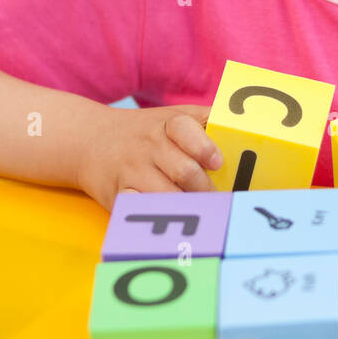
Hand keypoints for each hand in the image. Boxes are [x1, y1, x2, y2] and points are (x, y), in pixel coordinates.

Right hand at [77, 103, 223, 210]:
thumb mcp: (173, 115)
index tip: (217, 163)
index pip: (184, 129)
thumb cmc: (146, 131)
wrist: (89, 139)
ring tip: (203, 214)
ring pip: (165, 196)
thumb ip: (206, 119)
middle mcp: (148, 146)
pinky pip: (140, 210)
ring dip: (188, 208)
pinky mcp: (117, 196)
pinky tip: (170, 222)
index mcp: (166, 124)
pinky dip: (156, 218)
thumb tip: (248, 125)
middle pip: (183, 170)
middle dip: (205, 189)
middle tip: (218, 200)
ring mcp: (131, 172)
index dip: (205, 147)